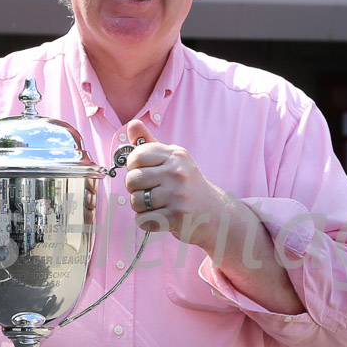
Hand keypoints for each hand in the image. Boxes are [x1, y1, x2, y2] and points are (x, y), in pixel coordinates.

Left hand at [124, 119, 225, 247]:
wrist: (213, 211)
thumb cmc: (186, 184)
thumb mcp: (172, 159)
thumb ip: (149, 143)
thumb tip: (132, 124)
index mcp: (175, 155)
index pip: (136, 156)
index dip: (133, 167)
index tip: (143, 172)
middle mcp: (177, 172)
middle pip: (132, 180)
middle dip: (135, 189)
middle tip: (148, 192)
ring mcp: (178, 194)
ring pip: (136, 201)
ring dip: (140, 207)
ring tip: (155, 205)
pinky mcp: (177, 216)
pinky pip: (143, 219)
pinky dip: (146, 221)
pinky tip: (159, 217)